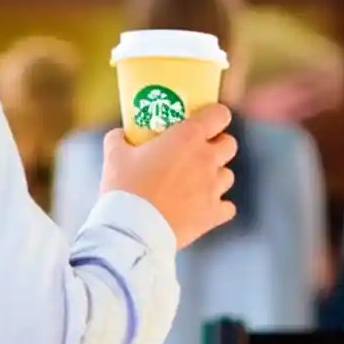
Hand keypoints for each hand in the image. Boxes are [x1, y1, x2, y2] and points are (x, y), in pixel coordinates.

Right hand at [100, 104, 237, 248]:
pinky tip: (203, 208)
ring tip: (196, 183)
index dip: (214, 116)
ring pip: (228, 176)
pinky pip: (227, 208)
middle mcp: (207, 159)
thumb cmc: (126, 188)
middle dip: (217, 146)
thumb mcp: (114, 156)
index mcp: (187, 137)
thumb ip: (119, 139)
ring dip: (215, 177)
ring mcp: (213, 189)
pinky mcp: (213, 215)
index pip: (219, 114)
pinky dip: (218, 207)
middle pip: (229, 144)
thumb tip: (120, 135)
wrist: (133, 229)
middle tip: (197, 152)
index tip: (204, 121)